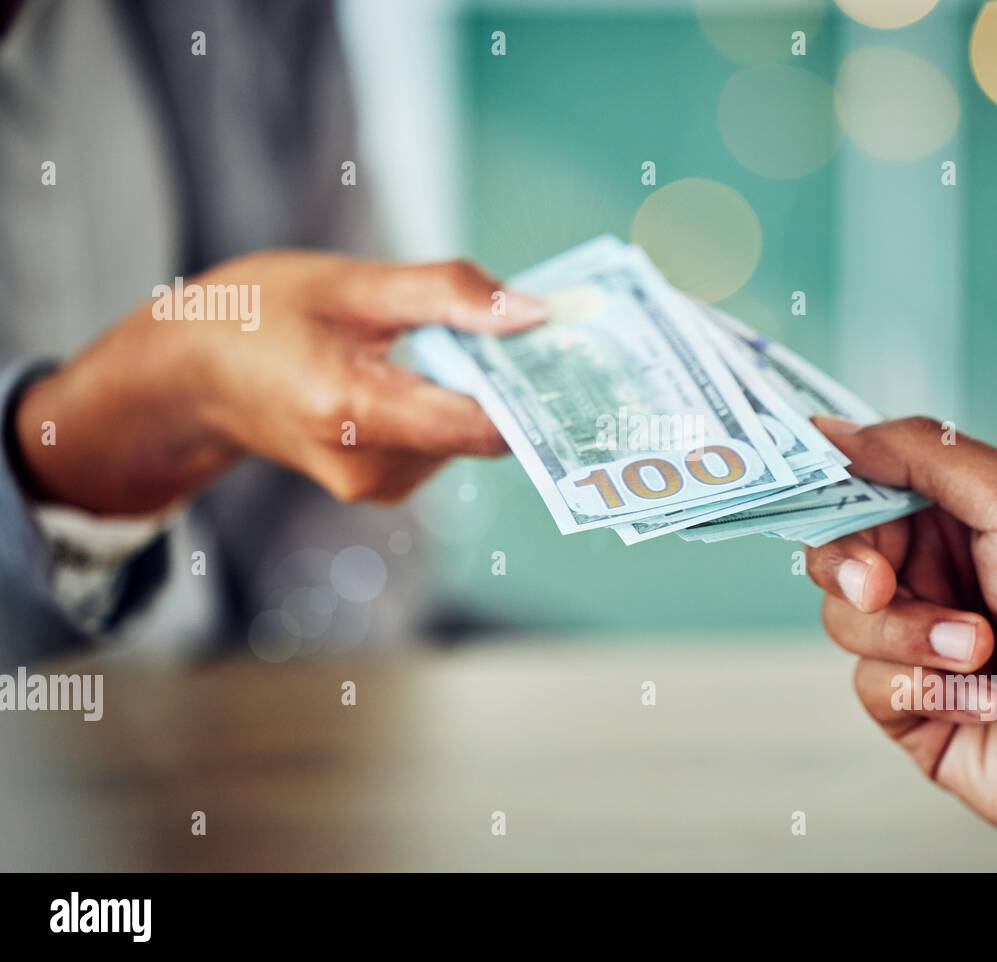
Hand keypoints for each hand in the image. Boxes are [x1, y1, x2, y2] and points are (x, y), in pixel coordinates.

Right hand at [14, 251, 542, 514]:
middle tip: (529, 321)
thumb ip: (447, 295)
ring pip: (464, 434)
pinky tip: (420, 364)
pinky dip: (448, 401)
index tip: (577, 353)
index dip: (538, 393)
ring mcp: (372, 485)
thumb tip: (535, 313)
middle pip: (480, 429)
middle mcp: (368, 468)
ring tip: (443, 335)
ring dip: (473, 386)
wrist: (187, 374)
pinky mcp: (377, 484)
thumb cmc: (258, 314)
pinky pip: (441, 441)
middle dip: (508, 378)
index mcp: (354, 413)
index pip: (483, 425)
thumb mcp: (351, 285)